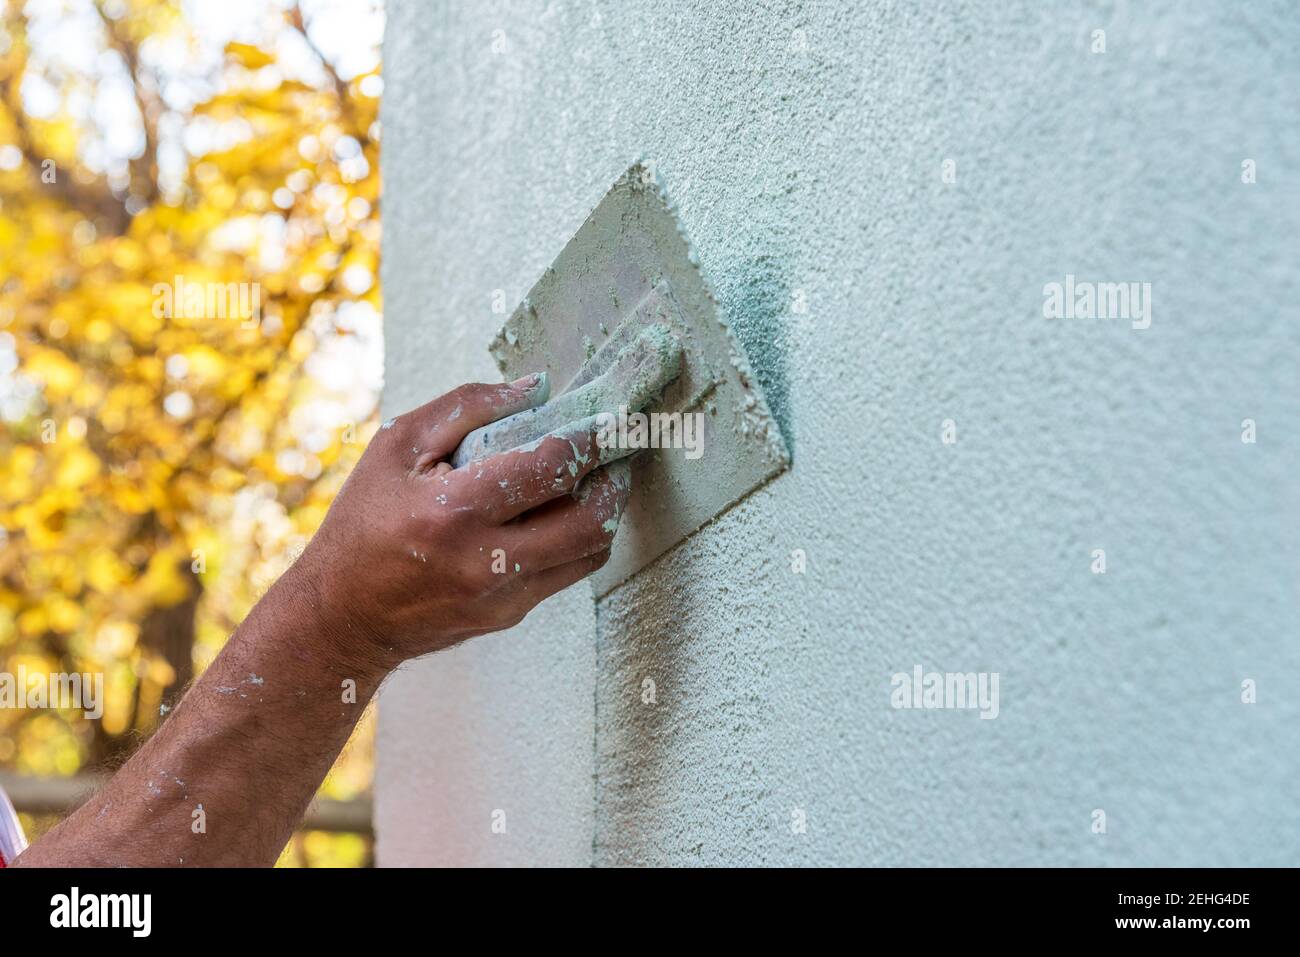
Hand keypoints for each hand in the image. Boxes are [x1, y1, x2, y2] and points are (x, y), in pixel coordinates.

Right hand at [291, 374, 628, 673]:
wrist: (342, 616)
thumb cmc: (364, 522)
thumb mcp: (396, 447)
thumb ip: (467, 407)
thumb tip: (535, 387)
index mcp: (452, 511)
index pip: (548, 466)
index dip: (591, 436)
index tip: (612, 415)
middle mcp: (484, 561)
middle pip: (589, 519)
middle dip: (615, 477)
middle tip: (619, 449)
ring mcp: (503, 595)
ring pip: (591, 550)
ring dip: (605, 510)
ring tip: (597, 477)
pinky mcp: (511, 614)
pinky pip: (568, 571)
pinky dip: (576, 537)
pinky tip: (561, 511)